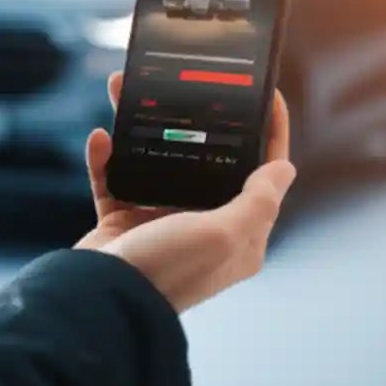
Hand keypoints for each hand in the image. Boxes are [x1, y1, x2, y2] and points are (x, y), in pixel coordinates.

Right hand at [75, 72, 296, 312]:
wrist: (103, 301)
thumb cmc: (167, 270)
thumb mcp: (224, 236)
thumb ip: (258, 201)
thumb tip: (284, 168)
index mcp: (238, 234)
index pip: (264, 175)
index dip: (272, 133)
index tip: (268, 95)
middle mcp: (203, 226)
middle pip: (204, 159)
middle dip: (193, 118)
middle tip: (185, 83)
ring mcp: (161, 222)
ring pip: (154, 160)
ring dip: (138, 127)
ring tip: (124, 93)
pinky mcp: (123, 224)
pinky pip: (114, 180)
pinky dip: (106, 159)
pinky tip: (101, 137)